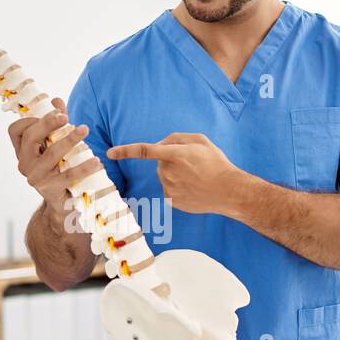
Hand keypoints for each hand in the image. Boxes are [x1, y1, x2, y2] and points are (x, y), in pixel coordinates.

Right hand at [6, 98, 101, 220]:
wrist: (62, 205)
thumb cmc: (59, 169)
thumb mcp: (56, 145)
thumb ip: (57, 124)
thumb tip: (56, 100)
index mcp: (22, 151)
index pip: (16, 130)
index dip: (30, 119)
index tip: (52, 113)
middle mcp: (24, 164)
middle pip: (31, 137)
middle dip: (48, 123)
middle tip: (66, 117)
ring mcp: (36, 178)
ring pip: (51, 154)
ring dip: (69, 140)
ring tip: (85, 129)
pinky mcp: (50, 190)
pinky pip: (68, 175)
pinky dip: (84, 167)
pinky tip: (97, 161)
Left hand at [108, 133, 240, 214]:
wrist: (229, 191)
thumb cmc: (216, 163)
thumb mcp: (200, 140)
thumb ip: (176, 138)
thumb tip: (160, 145)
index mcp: (176, 155)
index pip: (145, 151)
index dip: (125, 151)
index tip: (110, 153)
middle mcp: (169, 172)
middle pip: (159, 162)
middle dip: (170, 159)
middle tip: (191, 163)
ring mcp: (170, 188)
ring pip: (163, 176)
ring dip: (174, 173)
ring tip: (195, 176)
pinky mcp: (172, 201)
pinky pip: (168, 189)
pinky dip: (177, 186)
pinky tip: (192, 187)